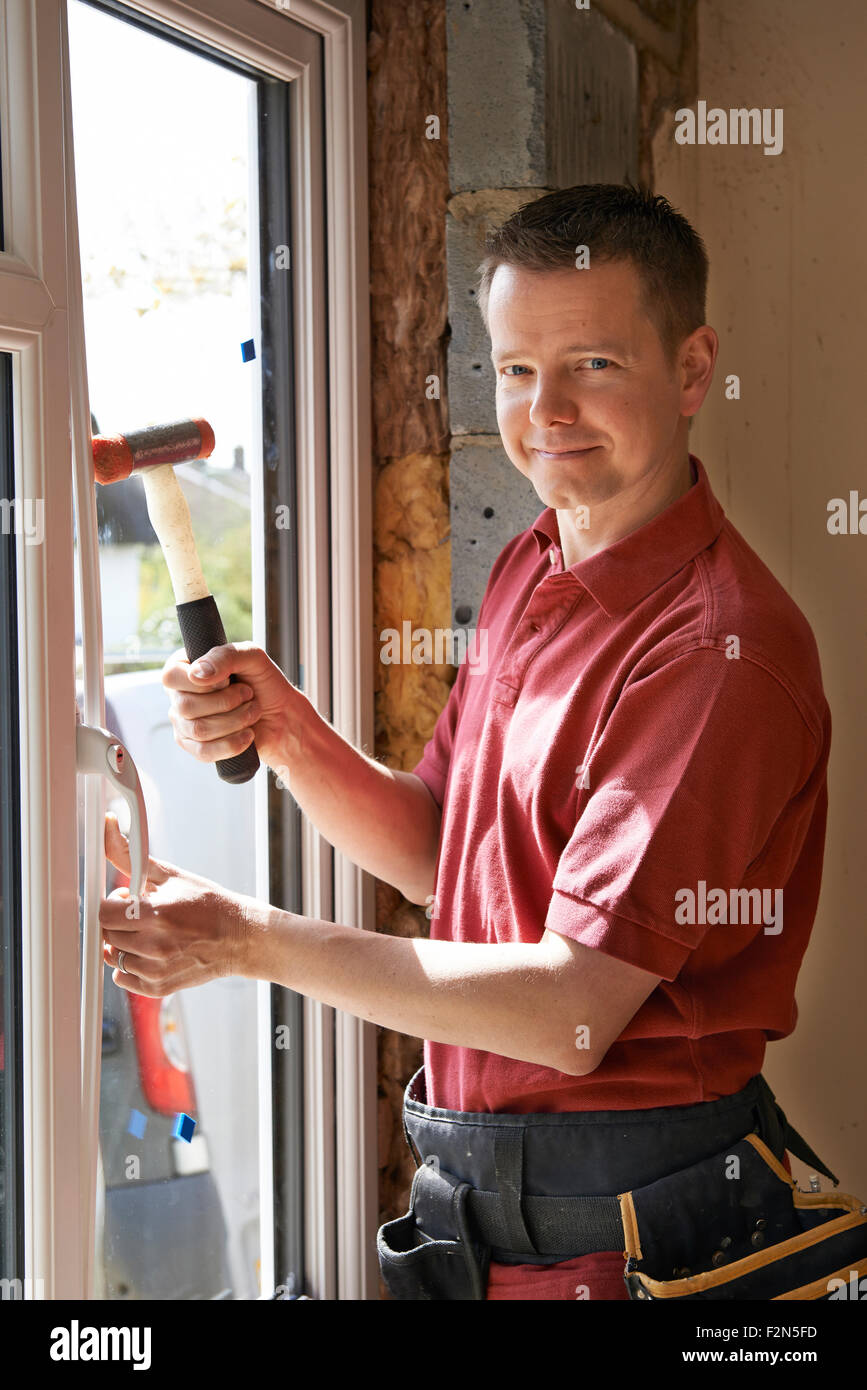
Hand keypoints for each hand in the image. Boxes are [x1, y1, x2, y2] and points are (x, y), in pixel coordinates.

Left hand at [99, 812, 250, 995]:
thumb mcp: (172, 875)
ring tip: (147, 934)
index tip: (126, 901)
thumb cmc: (207, 903)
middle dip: (117, 922)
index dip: (112, 904)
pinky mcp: (158, 987)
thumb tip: (109, 827)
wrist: (238, 937)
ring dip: (122, 944)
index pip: (103, 912)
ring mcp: (155, 969)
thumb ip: (132, 856)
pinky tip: (149, 953)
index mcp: (155, 913)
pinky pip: (122, 978)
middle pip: (106, 933)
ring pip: (112, 956)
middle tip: (139, 916)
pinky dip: (129, 967)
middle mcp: (153, 944)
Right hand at [162, 640, 299, 770]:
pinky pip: (204, 752)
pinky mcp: (196, 747)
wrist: (282, 715)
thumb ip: (224, 656)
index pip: (171, 676)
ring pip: (199, 730)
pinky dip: (232, 744)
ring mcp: (184, 724)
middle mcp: (178, 696)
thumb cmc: (264, 682)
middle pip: (185, 707)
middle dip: (227, 702)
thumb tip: (196, 675)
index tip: (228, 680)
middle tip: (248, 694)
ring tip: (252, 712)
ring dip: (236, 721)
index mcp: (184, 668)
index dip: (203, 683)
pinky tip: (248, 734)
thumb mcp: (251, 656)